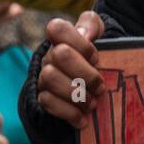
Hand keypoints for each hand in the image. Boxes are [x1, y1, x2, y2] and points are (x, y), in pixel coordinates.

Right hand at [38, 11, 104, 129]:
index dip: (80, 43)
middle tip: (100, 86)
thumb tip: (86, 33)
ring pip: (50, 78)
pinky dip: (69, 113)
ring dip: (76, 94)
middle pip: (60, 55)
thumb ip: (92, 25)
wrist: (88, 86)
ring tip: (93, 103)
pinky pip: (48, 103)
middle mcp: (50, 56)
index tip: (96, 57)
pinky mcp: (43, 98)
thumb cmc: (95, 57)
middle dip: (84, 72)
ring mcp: (44, 77)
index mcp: (62, 38)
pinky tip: (83, 118)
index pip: (57, 28)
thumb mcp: (99, 35)